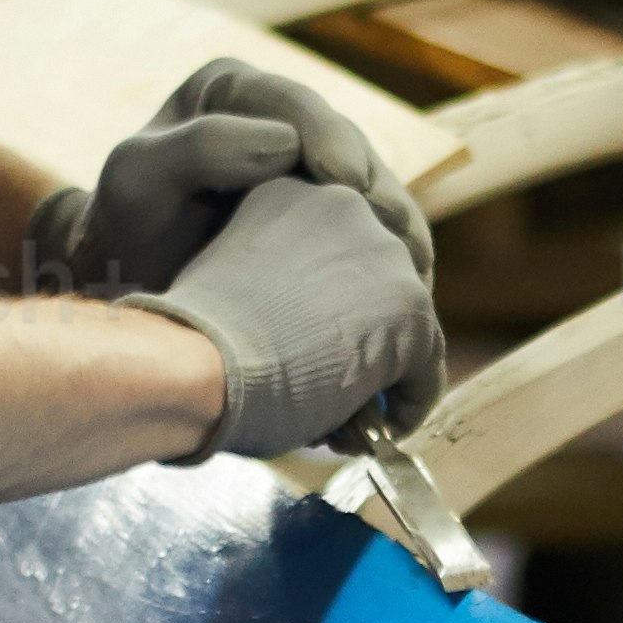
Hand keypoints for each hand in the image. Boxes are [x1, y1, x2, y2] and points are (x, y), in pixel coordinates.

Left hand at [25, 55, 439, 307]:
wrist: (119, 279)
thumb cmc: (122, 225)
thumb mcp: (138, 178)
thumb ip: (199, 148)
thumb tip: (287, 144)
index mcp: (234, 92)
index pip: (294, 106)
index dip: (330, 141)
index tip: (346, 182)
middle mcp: (282, 121)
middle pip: (349, 149)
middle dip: (377, 194)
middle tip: (396, 237)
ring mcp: (311, 171)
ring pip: (373, 195)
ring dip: (397, 237)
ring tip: (413, 276)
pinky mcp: (330, 218)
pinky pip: (372, 235)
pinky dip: (390, 266)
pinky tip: (405, 298)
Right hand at [152, 173, 449, 463]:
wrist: (196, 365)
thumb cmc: (195, 342)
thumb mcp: (237, 283)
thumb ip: (284, 289)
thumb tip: (317, 340)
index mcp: (296, 191)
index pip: (340, 248)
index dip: (334, 307)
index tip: (312, 348)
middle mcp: (347, 207)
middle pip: (379, 281)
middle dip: (363, 336)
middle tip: (333, 384)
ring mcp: (384, 257)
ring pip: (407, 325)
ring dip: (385, 371)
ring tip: (351, 415)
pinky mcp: (410, 310)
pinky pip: (427, 370)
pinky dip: (409, 404)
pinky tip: (379, 431)